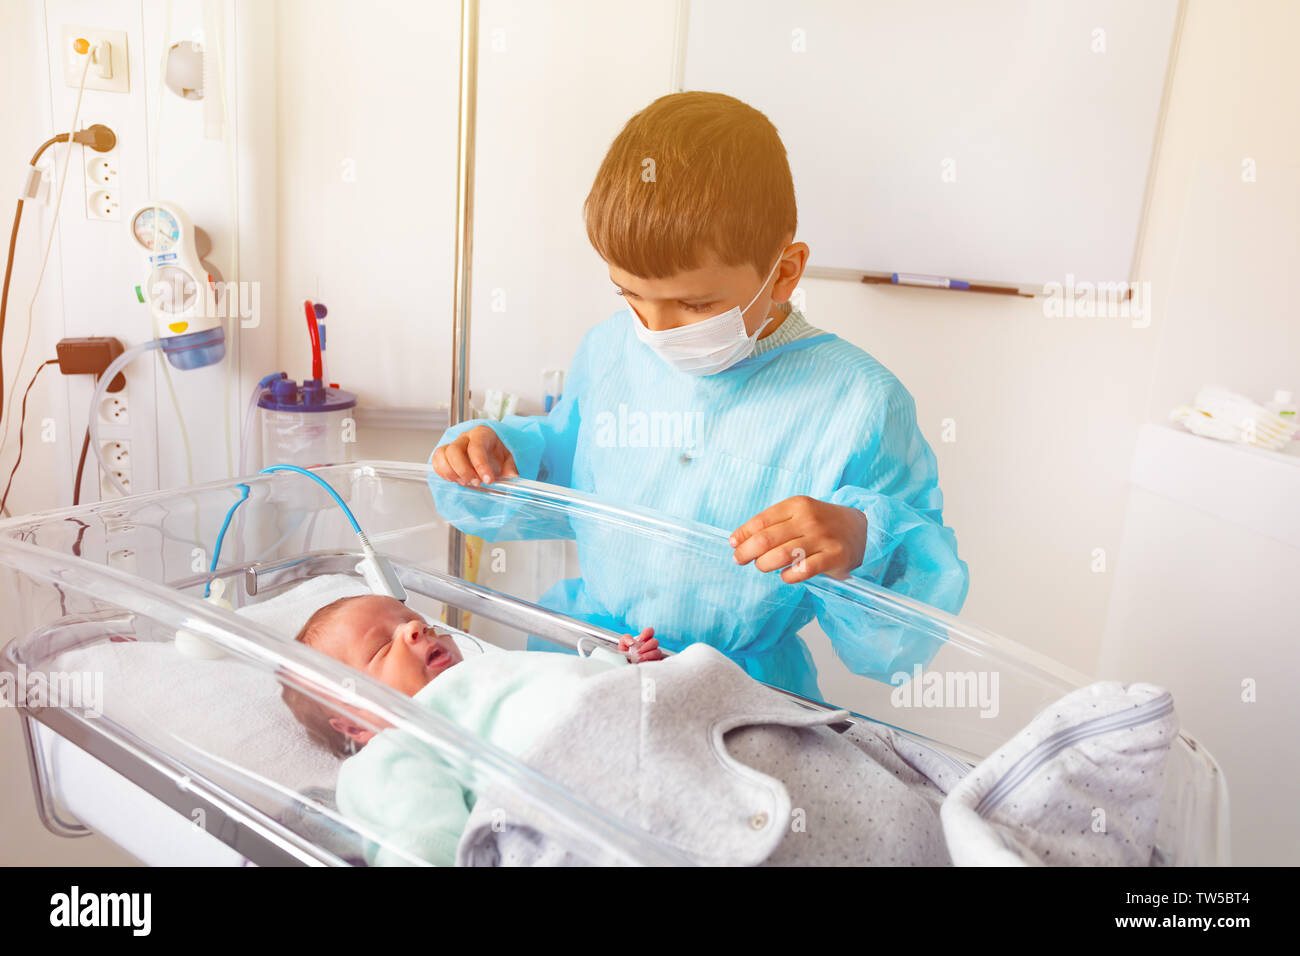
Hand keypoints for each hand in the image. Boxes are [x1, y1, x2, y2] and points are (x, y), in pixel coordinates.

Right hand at [432, 425, 518, 486]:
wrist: (492, 455)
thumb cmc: (498, 454)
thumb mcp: (510, 459)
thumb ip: (511, 467)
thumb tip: (512, 476)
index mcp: (482, 434)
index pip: (477, 446)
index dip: (481, 465)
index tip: (488, 480)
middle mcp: (465, 437)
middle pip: (455, 450)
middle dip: (464, 470)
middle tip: (475, 483)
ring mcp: (453, 445)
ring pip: (442, 454)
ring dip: (450, 472)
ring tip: (464, 482)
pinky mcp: (445, 454)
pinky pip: (436, 460)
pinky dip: (442, 472)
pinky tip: (454, 479)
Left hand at [618, 626, 662, 661]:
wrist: (625, 665)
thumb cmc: (625, 654)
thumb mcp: (622, 644)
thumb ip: (626, 639)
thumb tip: (632, 643)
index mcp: (644, 639)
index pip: (650, 631)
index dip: (646, 634)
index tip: (640, 639)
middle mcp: (650, 646)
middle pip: (655, 641)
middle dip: (647, 646)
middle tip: (638, 651)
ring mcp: (653, 655)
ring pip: (657, 652)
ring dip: (648, 655)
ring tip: (639, 659)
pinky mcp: (654, 663)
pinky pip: (657, 662)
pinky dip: (650, 662)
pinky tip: (643, 663)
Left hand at [730, 495, 867, 583]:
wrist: (861, 529)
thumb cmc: (821, 524)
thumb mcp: (800, 513)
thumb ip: (774, 524)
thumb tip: (738, 540)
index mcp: (797, 504)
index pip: (761, 520)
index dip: (743, 535)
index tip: (734, 545)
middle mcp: (809, 519)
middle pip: (766, 539)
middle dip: (747, 552)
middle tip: (740, 560)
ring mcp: (822, 538)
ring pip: (781, 555)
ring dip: (765, 565)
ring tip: (763, 567)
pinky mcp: (834, 556)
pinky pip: (803, 571)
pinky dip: (788, 576)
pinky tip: (785, 576)